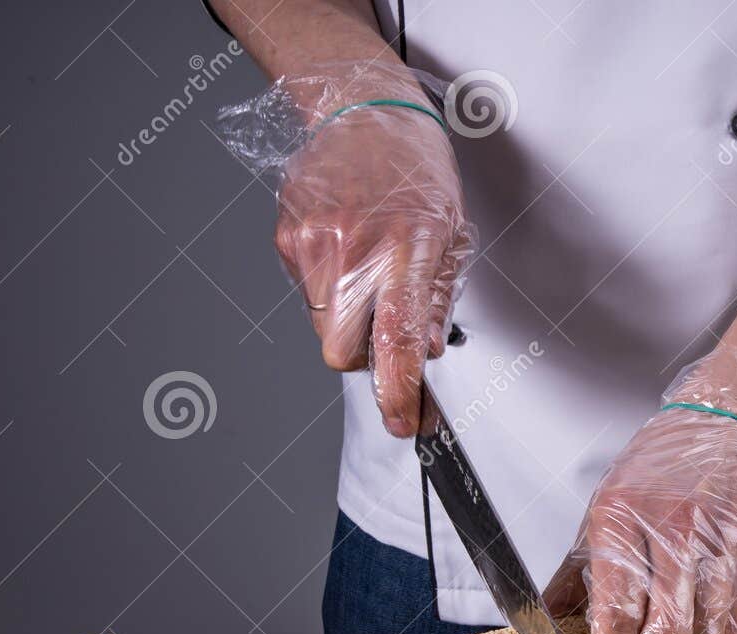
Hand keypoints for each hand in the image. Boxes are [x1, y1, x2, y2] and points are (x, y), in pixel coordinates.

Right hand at [273, 73, 472, 436]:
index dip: (398, 391)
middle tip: (386, 329)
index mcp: (404, 249)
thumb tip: (427, 355)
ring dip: (347, 321)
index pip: (396, 342)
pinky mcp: (286, 238)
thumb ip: (436, 300)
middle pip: (341, 353)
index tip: (403, 421)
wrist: (363, 110)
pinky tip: (346, 251)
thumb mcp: (450, 233)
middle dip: (364, 358)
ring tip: (368, 272)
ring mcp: (312, 244)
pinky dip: (329, 291)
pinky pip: (306, 296)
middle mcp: (354, 249)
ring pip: (323, 328)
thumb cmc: (414, 168)